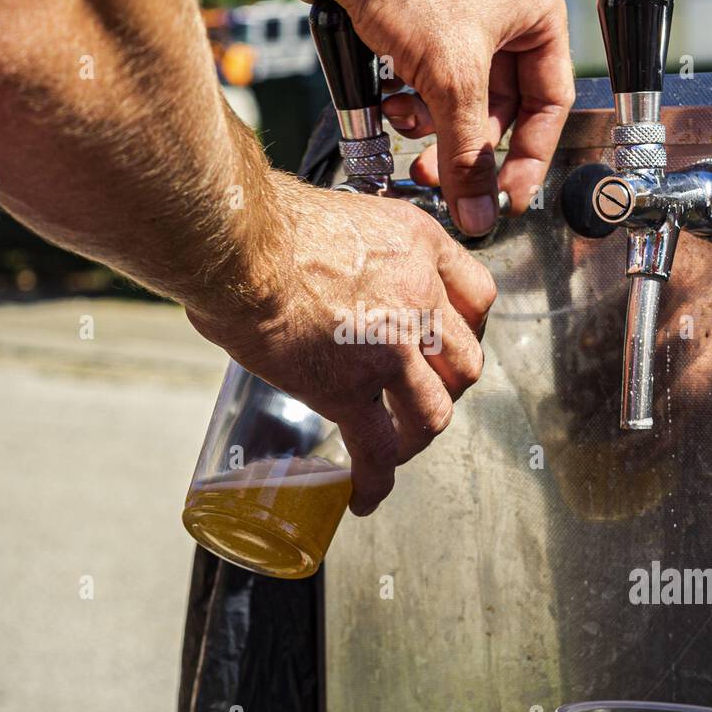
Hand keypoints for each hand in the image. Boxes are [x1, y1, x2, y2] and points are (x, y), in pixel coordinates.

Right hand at [185, 175, 496, 514]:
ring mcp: (391, 347)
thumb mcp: (335, 218)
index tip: (446, 345)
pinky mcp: (350, 388)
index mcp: (417, 245)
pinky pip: (378, 447)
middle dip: (446, 387)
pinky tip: (363, 494)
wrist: (235, 242)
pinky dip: (376, 478)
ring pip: (433, 412)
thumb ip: (351, 255)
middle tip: (417, 396)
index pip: (476, 296)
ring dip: (417, 435)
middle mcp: (418, 295)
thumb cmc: (260, 221)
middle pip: (465, 361)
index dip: (464, 330)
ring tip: (395, 448)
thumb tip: (318, 278)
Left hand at [290, 0, 573, 236]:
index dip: (530, 156)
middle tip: (442, 178)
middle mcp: (504, 19)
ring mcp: (461, 26)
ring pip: (458, 105)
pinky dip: (410, 106)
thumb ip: (468, 154)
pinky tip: (388, 102)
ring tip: (404, 127)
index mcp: (536, 14)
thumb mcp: (451, 78)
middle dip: (464, 146)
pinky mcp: (421, 34)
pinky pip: (428, 90)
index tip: (507, 196)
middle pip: (498, 111)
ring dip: (430, 128)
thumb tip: (480, 209)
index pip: (550, 104)